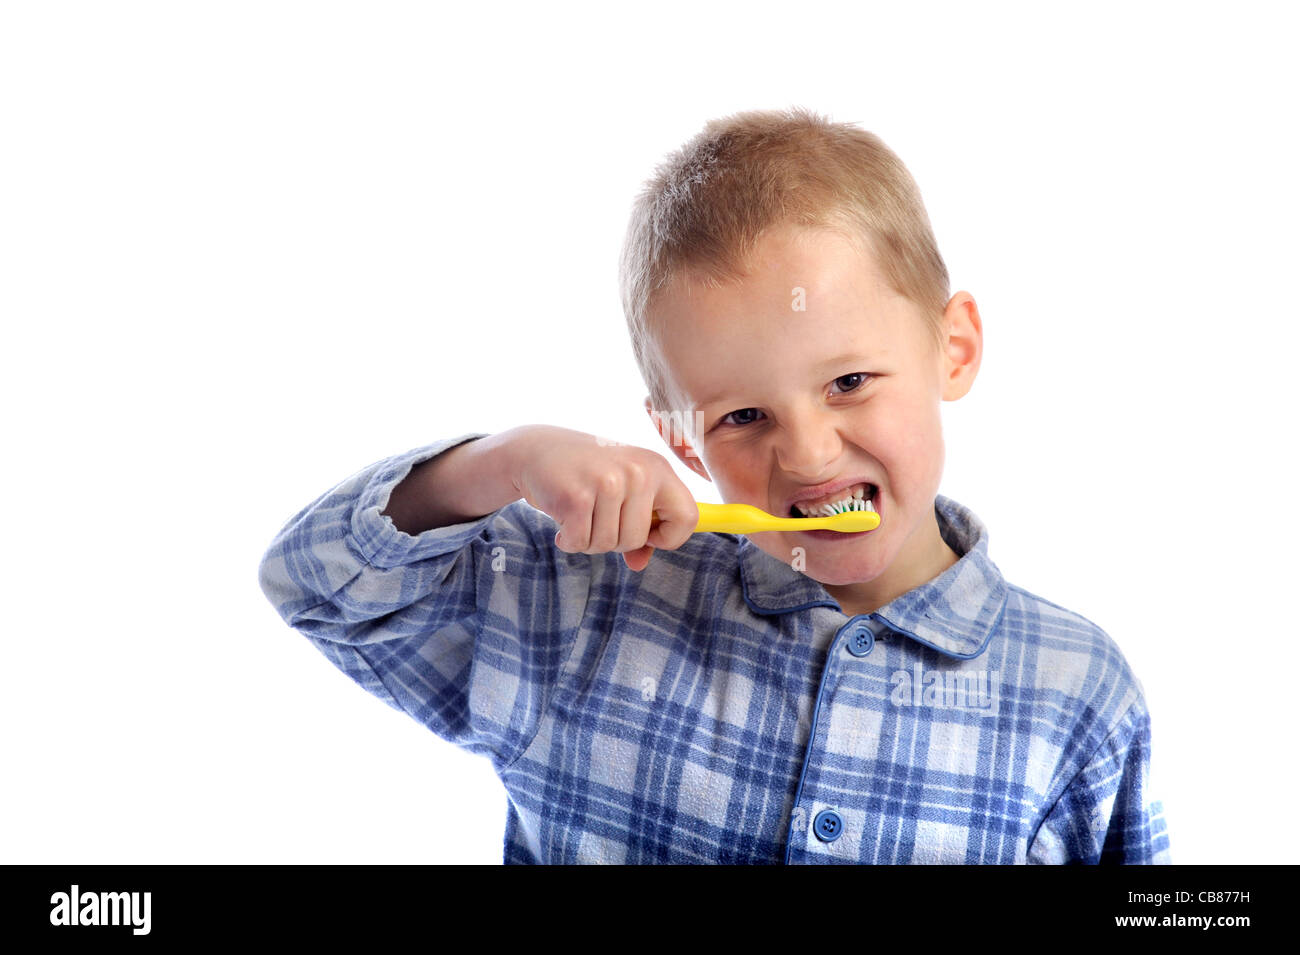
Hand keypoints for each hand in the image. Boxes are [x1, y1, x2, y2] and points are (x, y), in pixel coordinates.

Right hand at [508, 425, 698, 570]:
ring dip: (589, 540)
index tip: (648, 535)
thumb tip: (639, 564)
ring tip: (578, 515)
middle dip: (614, 540)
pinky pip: (580, 543)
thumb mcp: (622, 491)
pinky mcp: (576, 496)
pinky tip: (563, 521)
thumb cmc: (587, 474)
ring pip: (608, 544)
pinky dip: (569, 541)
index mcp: (657, 467)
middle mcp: (638, 472)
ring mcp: (608, 482)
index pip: (688, 517)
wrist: (537, 449)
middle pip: (638, 538)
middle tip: (596, 518)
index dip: (670, 537)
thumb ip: (638, 528)